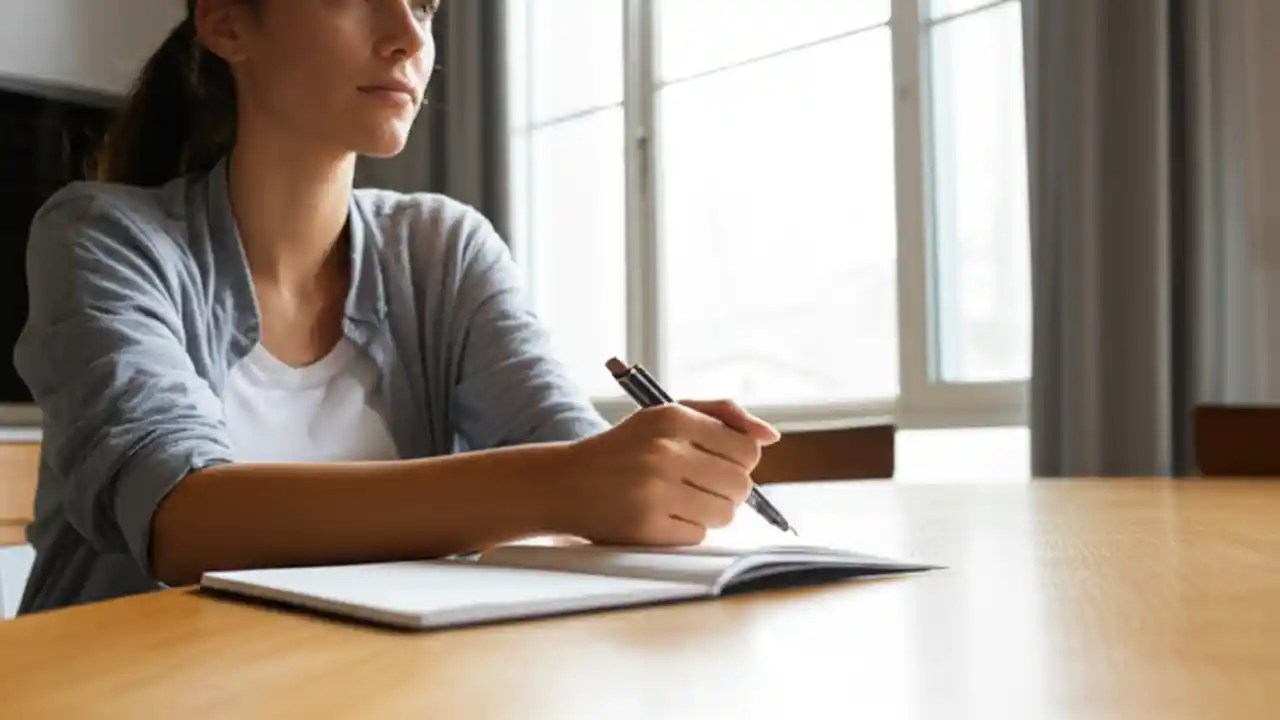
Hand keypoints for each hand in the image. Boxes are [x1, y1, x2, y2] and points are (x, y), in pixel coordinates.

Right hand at [555, 400, 780, 545]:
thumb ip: (721, 416)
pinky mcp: (647, 528)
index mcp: (672, 419)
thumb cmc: (625, 450)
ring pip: (725, 513)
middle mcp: (664, 452)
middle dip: (728, 489)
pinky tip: (663, 516)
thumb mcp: (664, 417)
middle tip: (700, 484)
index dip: (740, 460)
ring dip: (711, 511)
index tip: (719, 461)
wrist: (564, 483)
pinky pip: (699, 535)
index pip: (747, 448)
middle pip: (741, 484)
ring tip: (682, 501)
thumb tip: (771, 435)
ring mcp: (655, 492)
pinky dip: (688, 529)